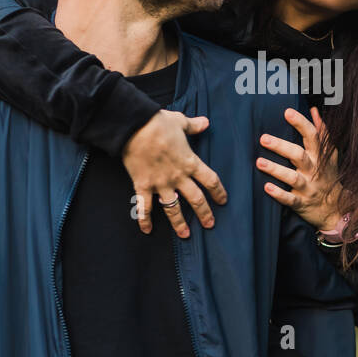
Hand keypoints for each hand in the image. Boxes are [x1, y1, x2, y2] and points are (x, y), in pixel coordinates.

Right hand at [123, 109, 226, 237]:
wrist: (134, 127)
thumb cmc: (158, 123)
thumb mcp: (180, 122)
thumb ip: (194, 126)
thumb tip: (205, 122)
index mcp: (189, 162)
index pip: (210, 180)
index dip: (219, 192)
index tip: (223, 200)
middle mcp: (178, 177)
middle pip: (196, 199)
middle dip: (205, 213)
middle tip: (210, 224)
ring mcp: (160, 184)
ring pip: (173, 208)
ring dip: (179, 223)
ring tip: (185, 234)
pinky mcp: (143, 185)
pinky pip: (144, 207)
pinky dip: (144, 220)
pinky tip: (147, 230)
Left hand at [257, 106, 343, 232]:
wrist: (336, 209)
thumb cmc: (328, 176)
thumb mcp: (329, 154)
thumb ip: (322, 132)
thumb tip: (313, 109)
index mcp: (320, 156)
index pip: (313, 136)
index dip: (301, 123)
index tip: (287, 112)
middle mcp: (314, 170)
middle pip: (298, 155)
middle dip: (281, 146)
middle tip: (263, 138)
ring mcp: (308, 187)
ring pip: (292, 177)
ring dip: (276, 170)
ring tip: (259, 162)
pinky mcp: (302, 203)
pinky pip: (290, 199)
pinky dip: (279, 194)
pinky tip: (267, 187)